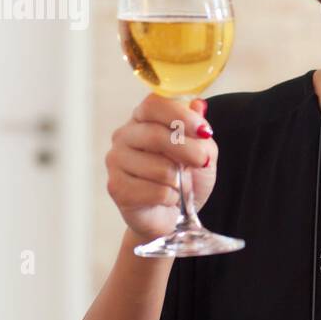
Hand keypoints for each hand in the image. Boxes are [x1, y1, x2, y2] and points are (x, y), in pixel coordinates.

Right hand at [105, 94, 217, 241]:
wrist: (175, 215)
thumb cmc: (186, 178)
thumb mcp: (203, 151)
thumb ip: (200, 132)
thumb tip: (198, 105)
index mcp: (143, 119)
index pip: (154, 104)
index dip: (181, 116)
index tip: (204, 132)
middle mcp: (124, 136)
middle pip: (156, 135)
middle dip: (189, 151)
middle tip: (203, 162)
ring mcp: (116, 161)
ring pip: (160, 168)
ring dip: (180, 181)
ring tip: (177, 185)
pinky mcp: (116, 188)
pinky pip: (156, 191)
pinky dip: (170, 197)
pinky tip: (166, 198)